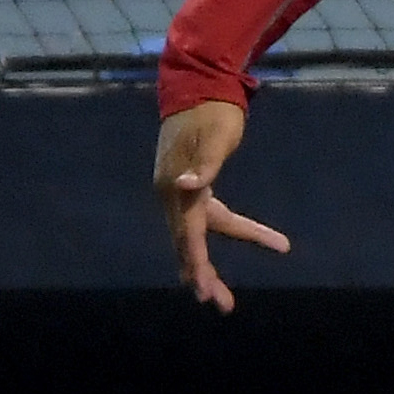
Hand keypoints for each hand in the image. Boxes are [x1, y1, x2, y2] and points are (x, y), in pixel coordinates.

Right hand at [155, 99, 287, 311]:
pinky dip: (206, 242)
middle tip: (223, 306)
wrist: (199, 87)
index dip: (198, 263)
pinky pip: (198, 221)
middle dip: (203, 275)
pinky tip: (205, 264)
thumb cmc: (214, 113)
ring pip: (190, 235)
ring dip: (202, 265)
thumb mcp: (216, 137)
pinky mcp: (185, 185)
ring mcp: (175, 191)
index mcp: (177, 186)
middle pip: (187, 243)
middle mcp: (170, 193)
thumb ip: (204, 165)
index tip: (206, 291)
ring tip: (219, 296)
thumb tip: (184, 186)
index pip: (189, 233)